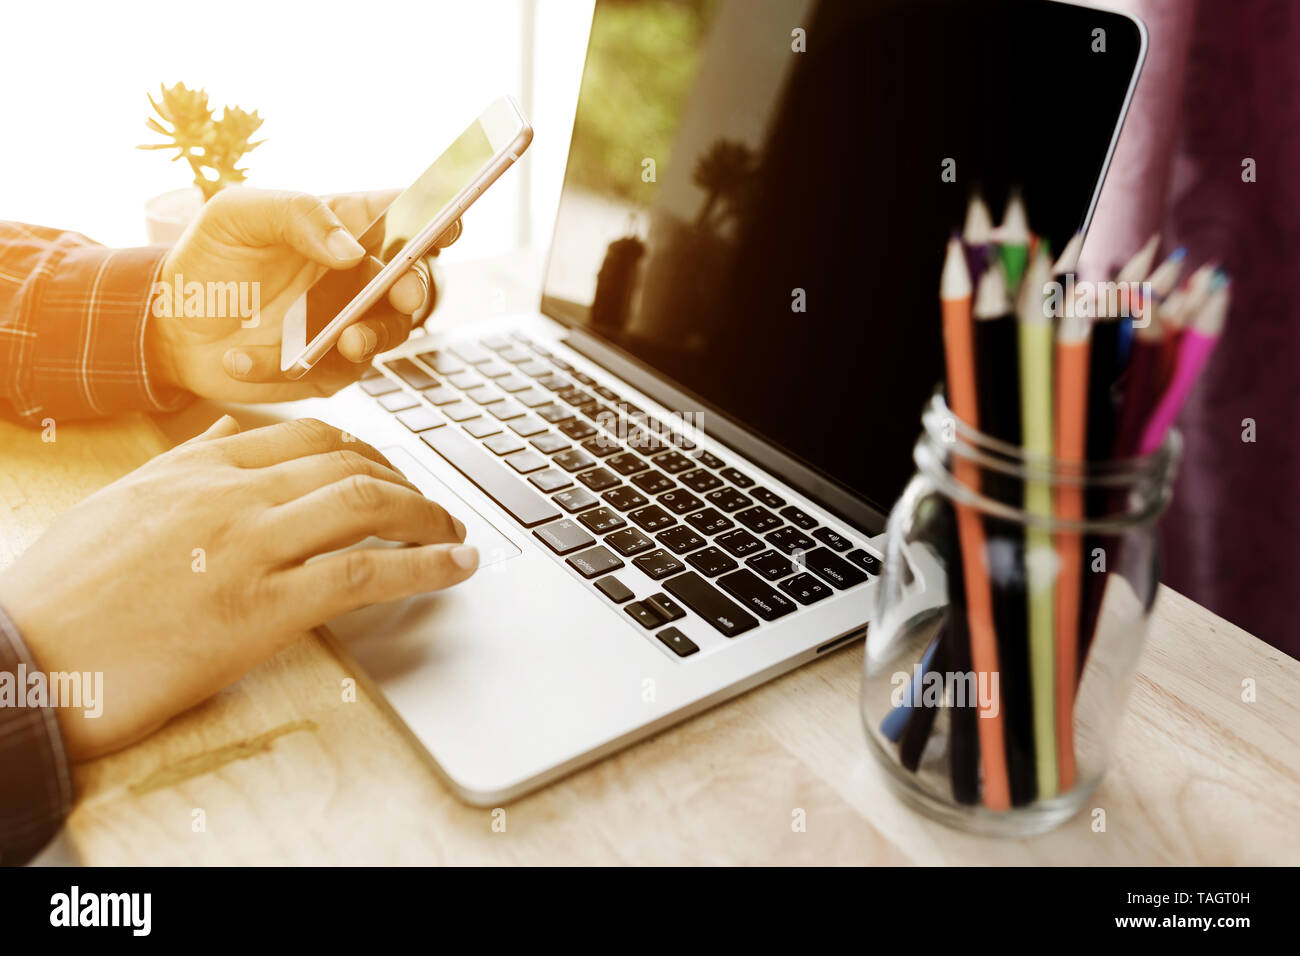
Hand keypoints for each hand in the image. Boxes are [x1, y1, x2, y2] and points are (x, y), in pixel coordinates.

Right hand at [0, 416, 477, 758]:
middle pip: (348, 464)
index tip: (390, 473)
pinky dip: (425, 567)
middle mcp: (230, 496)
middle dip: (406, 484)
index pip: (308, 435)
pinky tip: (457, 568)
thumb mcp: (118, 504)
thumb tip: (231, 436)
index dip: (367, 452)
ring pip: (366, 506)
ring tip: (454, 535)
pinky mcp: (259, 609)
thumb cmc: (63, 594)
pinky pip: (363, 574)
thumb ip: (183, 465)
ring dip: (428, 518)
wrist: (23, 660)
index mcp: (197, 469)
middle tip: (432, 509)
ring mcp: (247, 548)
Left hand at [148, 188, 460, 402]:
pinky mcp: (326, 370)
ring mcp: (346, 326)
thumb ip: (298, 215)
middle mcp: (355, 278)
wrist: (169, 323)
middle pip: (411, 281)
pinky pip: (327, 373)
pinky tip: (241, 358)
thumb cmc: (209, 258)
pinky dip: (286, 367)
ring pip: (387, 334)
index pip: (402, 216)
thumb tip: (350, 249)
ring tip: (348, 341)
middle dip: (414, 287)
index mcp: (344, 227)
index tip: (447, 225)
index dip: (435, 218)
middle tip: (403, 292)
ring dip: (373, 336)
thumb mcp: (239, 214)